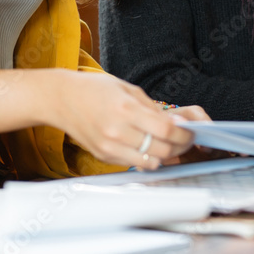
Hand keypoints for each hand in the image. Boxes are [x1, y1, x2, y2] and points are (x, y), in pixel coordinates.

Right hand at [44, 70, 207, 169]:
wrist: (62, 100)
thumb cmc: (95, 89)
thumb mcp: (127, 89)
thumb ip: (152, 107)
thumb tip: (175, 123)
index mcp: (126, 109)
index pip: (166, 131)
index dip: (184, 134)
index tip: (191, 133)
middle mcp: (118, 131)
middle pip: (161, 150)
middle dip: (179, 147)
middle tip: (184, 141)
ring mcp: (109, 147)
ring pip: (150, 162)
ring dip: (164, 156)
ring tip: (168, 146)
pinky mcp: (104, 156)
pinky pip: (134, 164)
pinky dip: (146, 159)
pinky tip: (148, 148)